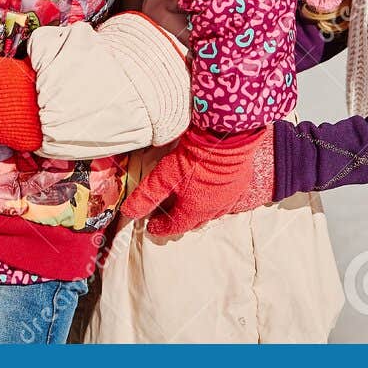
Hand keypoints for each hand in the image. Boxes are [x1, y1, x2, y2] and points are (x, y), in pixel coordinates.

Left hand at [121, 125, 271, 235]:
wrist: (227, 139)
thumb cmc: (194, 158)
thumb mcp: (164, 176)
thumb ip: (146, 196)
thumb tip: (128, 212)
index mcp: (193, 211)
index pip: (173, 227)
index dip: (160, 227)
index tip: (151, 227)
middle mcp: (212, 210)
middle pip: (193, 222)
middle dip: (179, 221)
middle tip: (167, 215)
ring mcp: (228, 199)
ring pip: (211, 213)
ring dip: (198, 211)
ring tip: (189, 204)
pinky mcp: (240, 185)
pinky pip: (225, 200)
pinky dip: (214, 200)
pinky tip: (210, 191)